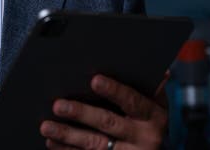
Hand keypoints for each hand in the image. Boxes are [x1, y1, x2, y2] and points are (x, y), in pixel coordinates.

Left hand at [40, 72, 168, 148]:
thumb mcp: (162, 107)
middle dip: (81, 113)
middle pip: (108, 123)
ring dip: (67, 135)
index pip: (132, 101)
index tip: (94, 80)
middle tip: (58, 105)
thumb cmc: (158, 124)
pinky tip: (52, 143)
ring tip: (47, 126)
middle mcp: (143, 138)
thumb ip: (156, 89)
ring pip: (94, 144)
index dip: (113, 90)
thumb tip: (155, 67)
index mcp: (153, 117)